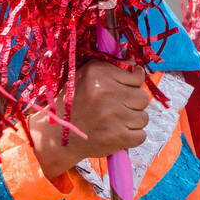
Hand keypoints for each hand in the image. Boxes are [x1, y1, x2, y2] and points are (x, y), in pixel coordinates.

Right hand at [29, 60, 150, 179]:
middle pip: (142, 97)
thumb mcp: (85, 75)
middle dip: (133, 104)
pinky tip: (117, 133)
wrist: (56, 135)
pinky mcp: (118, 137)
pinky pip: (141, 135)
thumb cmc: (72, 103)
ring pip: (143, 117)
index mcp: (98, 73)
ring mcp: (113, 116)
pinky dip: (131, 137)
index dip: (133, 84)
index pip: (137, 77)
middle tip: (117, 109)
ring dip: (132, 121)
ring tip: (115, 122)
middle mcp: (106, 92)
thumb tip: (135, 62)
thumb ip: (111, 66)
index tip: (124, 90)